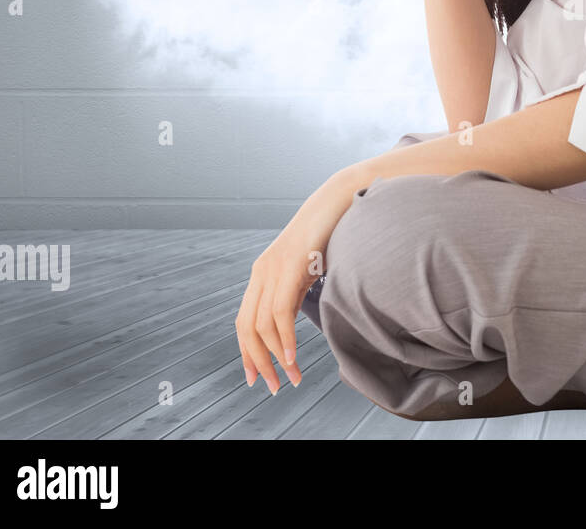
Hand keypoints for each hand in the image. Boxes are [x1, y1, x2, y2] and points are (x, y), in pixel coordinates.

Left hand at [234, 170, 360, 394]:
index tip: (255, 376)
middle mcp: (261, 271)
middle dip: (256, 361)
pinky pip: (280, 311)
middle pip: (246, 327)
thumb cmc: (332, 233)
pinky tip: (292, 357)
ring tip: (290, 378)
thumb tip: (297, 316)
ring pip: (262, 324)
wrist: (341, 198)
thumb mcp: (310, 268)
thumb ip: (298, 290)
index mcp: (263, 273)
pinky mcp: (289, 266)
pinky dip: (284, 338)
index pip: (244, 321)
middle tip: (271, 387)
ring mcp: (273, 267)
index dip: (247, 352)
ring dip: (274, 357)